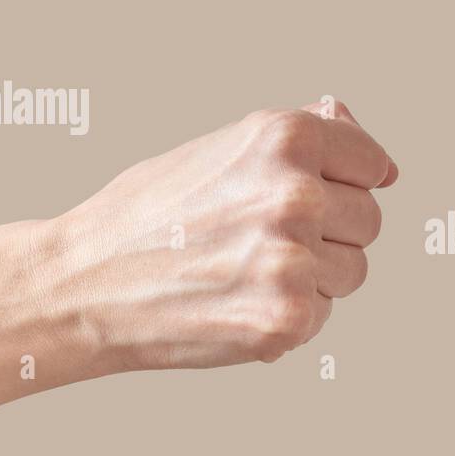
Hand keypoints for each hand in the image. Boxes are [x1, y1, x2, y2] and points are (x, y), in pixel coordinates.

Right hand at [43, 102, 397, 370]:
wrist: (81, 283)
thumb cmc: (153, 212)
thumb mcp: (226, 148)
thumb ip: (303, 139)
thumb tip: (372, 150)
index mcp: (285, 138)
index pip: (373, 165)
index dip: (343, 184)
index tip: (307, 197)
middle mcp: (294, 193)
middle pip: (369, 221)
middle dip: (330, 233)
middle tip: (257, 239)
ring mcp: (291, 259)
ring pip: (354, 272)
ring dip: (313, 278)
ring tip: (243, 270)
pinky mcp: (286, 317)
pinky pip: (325, 315)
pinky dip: (289, 317)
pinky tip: (235, 303)